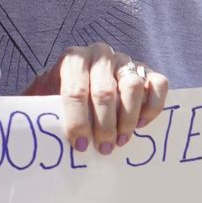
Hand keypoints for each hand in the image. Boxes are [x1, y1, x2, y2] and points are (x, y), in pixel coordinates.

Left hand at [37, 41, 167, 154]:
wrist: (80, 84)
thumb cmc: (61, 97)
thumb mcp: (46, 100)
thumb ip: (46, 112)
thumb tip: (43, 136)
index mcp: (73, 59)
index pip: (75, 90)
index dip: (78, 121)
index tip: (80, 145)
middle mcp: (99, 55)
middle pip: (104, 91)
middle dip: (104, 125)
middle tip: (103, 148)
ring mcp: (124, 60)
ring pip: (132, 86)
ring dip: (128, 119)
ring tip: (120, 139)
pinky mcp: (145, 70)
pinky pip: (158, 84)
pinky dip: (152, 106)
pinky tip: (141, 124)